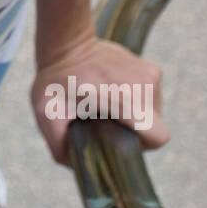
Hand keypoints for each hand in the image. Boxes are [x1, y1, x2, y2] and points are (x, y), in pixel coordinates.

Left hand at [29, 28, 166, 167]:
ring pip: (151, 111)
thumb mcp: (48, 117)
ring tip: (104, 101)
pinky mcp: (151, 68)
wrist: (66, 41)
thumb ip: (60, 149)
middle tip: (103, 118)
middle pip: (153, 126)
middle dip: (131, 129)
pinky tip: (111, 90)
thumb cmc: (55, 81)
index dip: (141, 145)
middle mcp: (146, 86)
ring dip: (132, 113)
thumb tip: (78, 166)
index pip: (158, 137)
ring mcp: (152, 74)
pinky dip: (134, 98)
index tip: (118, 136)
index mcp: (128, 101)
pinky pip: (149, 96)